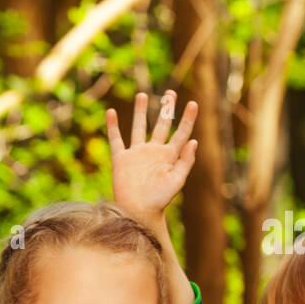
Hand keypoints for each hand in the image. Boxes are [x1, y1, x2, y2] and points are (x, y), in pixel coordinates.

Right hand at [107, 90, 198, 218]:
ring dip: (140, 111)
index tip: (193, 104)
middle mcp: (153, 151)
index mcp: (169, 156)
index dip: (187, 119)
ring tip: (142, 95)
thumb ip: (185, 161)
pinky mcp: (121, 159)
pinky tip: (111, 112)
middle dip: (166, 109)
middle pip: (161, 125)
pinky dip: (113, 126)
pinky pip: (116, 139)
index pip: (181, 132)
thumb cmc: (160, 199)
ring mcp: (136, 154)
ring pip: (138, 127)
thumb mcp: (177, 180)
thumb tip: (194, 141)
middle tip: (170, 92)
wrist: (138, 211)